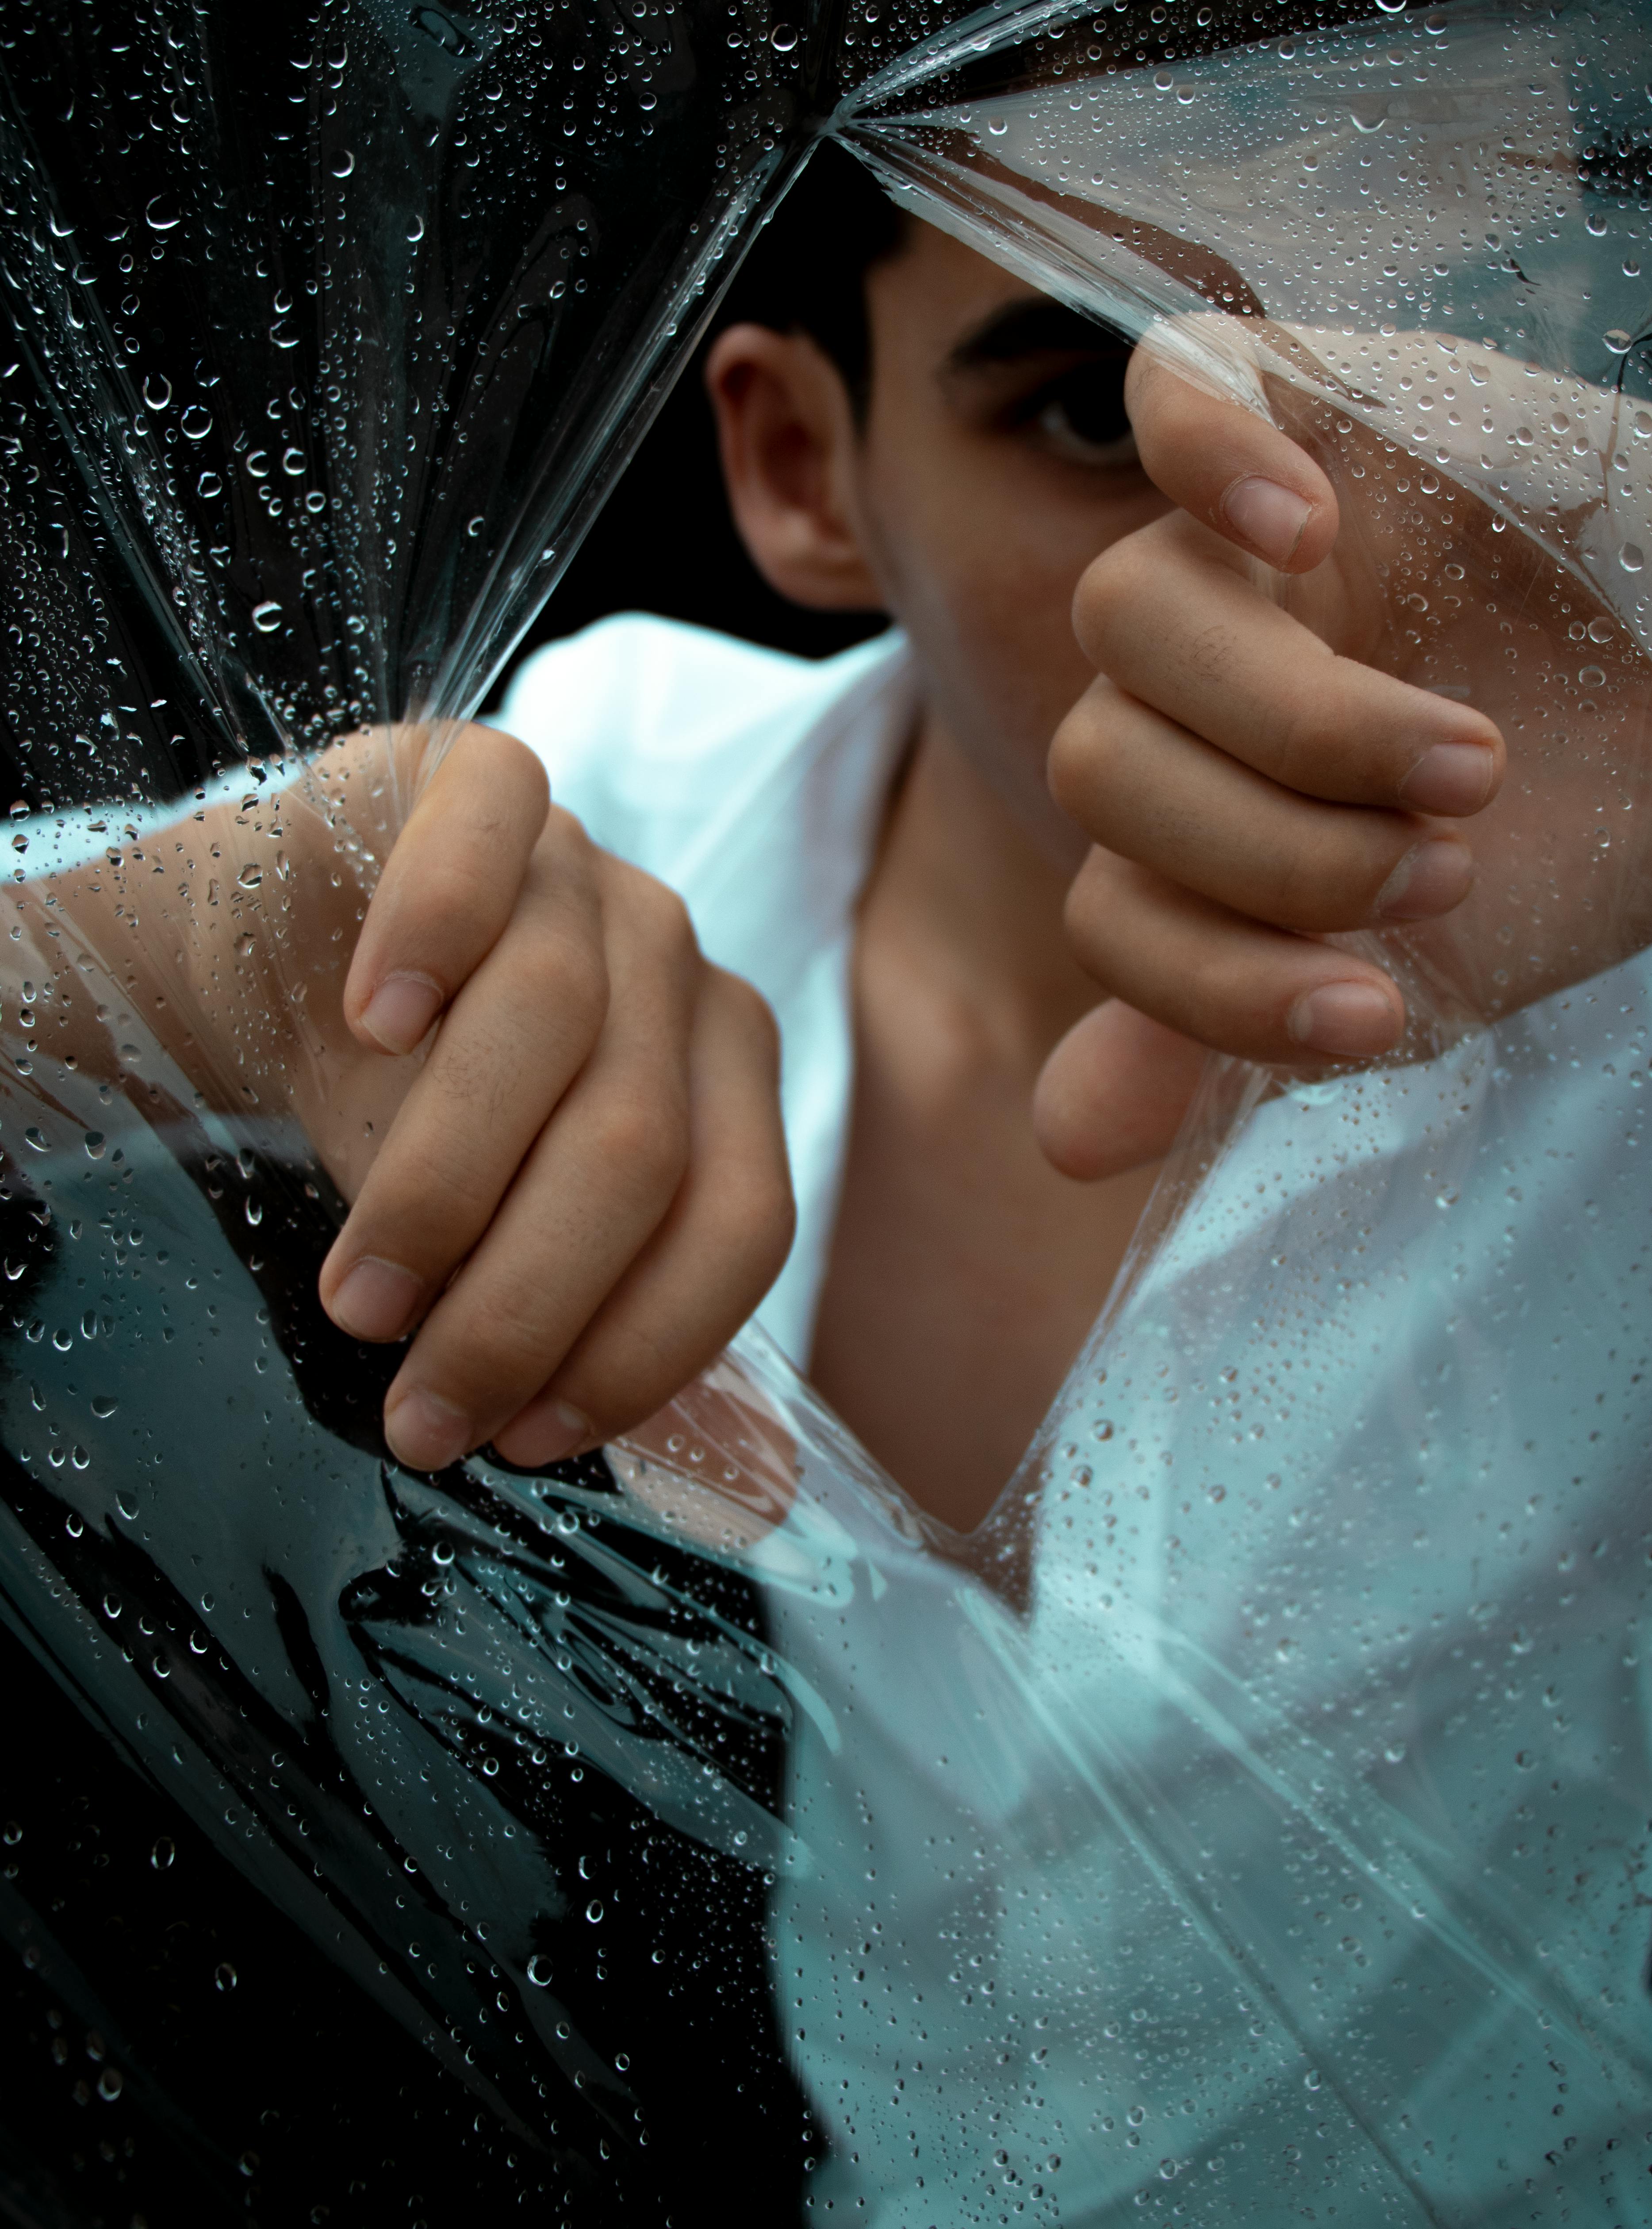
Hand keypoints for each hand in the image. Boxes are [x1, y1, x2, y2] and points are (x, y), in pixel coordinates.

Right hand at [42, 726, 793, 1470]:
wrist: (285, 973)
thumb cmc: (415, 1124)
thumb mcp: (507, 1241)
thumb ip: (613, 1334)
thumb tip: (750, 1490)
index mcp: (723, 1075)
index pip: (743, 1221)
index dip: (642, 1348)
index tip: (525, 1442)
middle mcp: (679, 963)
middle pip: (638, 1144)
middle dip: (523, 1306)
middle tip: (418, 1410)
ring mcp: (590, 861)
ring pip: (554, 1019)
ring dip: (445, 1183)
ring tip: (360, 1295)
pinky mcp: (487, 777)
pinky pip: (493, 832)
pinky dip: (435, 928)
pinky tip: (375, 1020)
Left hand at [1036, 323, 1651, 1177]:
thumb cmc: (1583, 828)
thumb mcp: (1418, 960)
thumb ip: (1224, 1023)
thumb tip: (1066, 1136)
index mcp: (1191, 809)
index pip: (1103, 910)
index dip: (1216, 982)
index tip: (1384, 1008)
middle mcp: (1183, 674)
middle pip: (1096, 762)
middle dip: (1275, 853)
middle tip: (1450, 861)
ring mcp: (1235, 538)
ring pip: (1128, 616)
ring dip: (1301, 725)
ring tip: (1469, 762)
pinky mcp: (1307, 410)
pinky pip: (1171, 386)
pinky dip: (1209, 457)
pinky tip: (1302, 527)